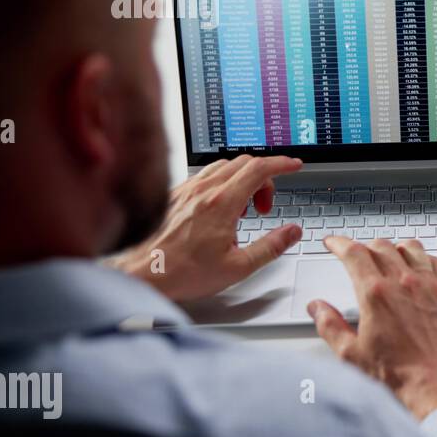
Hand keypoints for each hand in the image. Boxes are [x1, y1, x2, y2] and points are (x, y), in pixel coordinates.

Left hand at [110, 155, 303, 301]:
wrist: (142, 274)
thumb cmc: (181, 272)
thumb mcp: (238, 267)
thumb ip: (271, 247)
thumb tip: (292, 232)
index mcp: (222, 204)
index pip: (259, 169)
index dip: (282, 163)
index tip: (294, 165)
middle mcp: (204, 190)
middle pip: (244, 163)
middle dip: (265, 178)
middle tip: (266, 206)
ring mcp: (187, 189)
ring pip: (224, 166)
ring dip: (242, 179)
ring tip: (243, 209)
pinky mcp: (175, 194)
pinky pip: (205, 175)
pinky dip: (222, 183)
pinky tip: (219, 210)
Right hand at [308, 236, 436, 419]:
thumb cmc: (400, 375)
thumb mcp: (351, 354)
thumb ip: (329, 326)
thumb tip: (317, 308)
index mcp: (376, 294)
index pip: (353, 253)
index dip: (339, 243)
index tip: (333, 242)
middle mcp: (404, 283)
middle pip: (380, 247)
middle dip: (363, 247)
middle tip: (356, 254)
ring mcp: (430, 286)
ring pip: (411, 248)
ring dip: (394, 248)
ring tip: (386, 254)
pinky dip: (425, 257)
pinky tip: (421, 264)